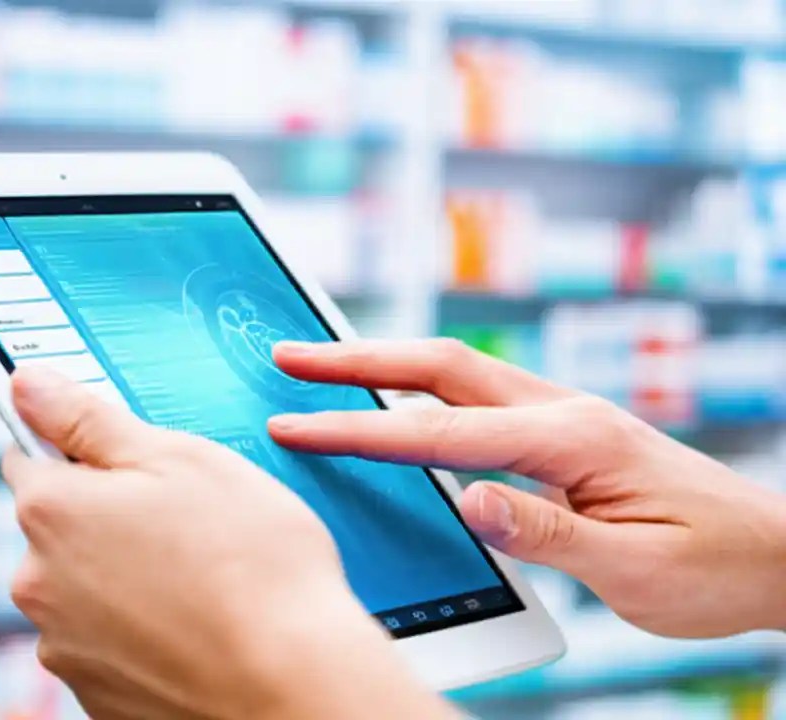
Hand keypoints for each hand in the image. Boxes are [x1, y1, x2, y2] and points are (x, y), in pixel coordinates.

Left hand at [2, 368, 454, 719]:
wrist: (292, 688)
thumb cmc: (253, 569)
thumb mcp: (180, 459)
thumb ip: (89, 419)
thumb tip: (27, 383)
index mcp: (52, 510)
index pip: (29, 454)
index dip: (79, 447)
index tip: (120, 457)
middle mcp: (39, 582)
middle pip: (59, 526)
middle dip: (107, 516)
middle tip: (184, 519)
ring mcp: (64, 646)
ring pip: (83, 588)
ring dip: (123, 577)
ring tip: (200, 579)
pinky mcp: (95, 695)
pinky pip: (107, 643)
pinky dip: (140, 632)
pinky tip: (195, 626)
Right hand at [269, 339, 785, 638]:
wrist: (776, 554)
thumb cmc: (712, 565)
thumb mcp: (632, 568)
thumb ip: (545, 529)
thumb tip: (468, 500)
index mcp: (571, 438)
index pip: (439, 432)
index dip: (358, 428)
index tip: (296, 424)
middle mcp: (562, 411)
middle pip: (437, 366)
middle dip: (356, 358)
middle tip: (288, 353)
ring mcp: (562, 415)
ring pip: (453, 372)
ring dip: (384, 363)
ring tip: (322, 365)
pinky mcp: (562, 432)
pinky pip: (475, 397)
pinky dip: (420, 388)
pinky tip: (396, 398)